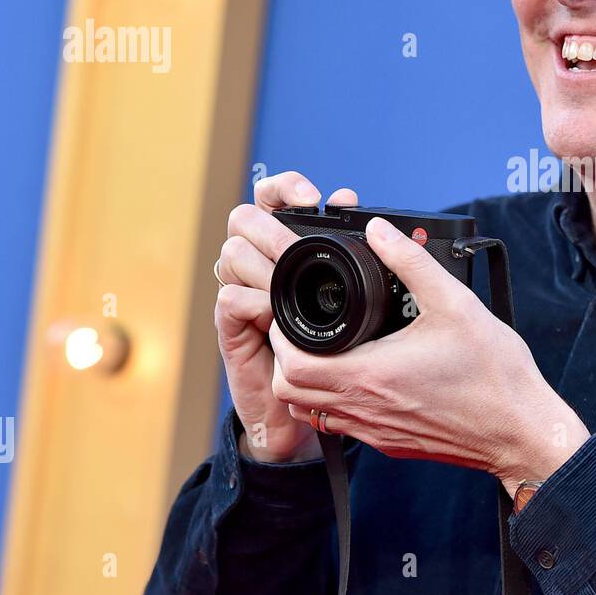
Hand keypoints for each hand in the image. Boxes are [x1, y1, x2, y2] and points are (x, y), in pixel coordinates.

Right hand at [214, 171, 357, 463]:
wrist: (321, 406)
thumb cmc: (344, 349)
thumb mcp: (361, 295)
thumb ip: (361, 254)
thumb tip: (365, 214)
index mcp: (290, 250)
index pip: (274, 198)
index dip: (285, 187)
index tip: (313, 196)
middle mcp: (262, 265)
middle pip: (244, 219)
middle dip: (272, 227)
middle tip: (299, 248)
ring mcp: (244, 294)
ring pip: (232, 254)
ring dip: (264, 264)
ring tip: (293, 282)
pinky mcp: (233, 328)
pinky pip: (230, 299)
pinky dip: (254, 301)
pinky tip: (277, 312)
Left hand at [268, 215, 590, 493]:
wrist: (521, 431)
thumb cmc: (495, 374)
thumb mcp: (455, 302)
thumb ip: (412, 261)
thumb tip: (379, 230)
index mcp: (372, 374)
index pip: (292, 364)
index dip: (282, 336)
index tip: (296, 311)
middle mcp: (366, 408)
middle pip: (291, 391)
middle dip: (287, 356)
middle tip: (306, 327)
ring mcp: (376, 431)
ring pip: (311, 412)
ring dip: (307, 382)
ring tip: (328, 350)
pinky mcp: (390, 444)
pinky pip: (341, 425)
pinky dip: (333, 402)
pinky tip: (362, 377)